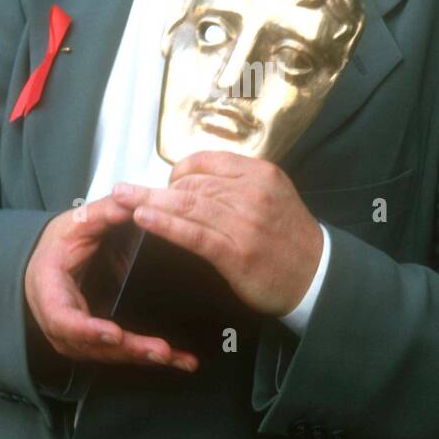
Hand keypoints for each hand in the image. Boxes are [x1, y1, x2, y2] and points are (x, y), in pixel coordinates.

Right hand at [23, 195, 198, 376]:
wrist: (51, 262)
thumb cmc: (60, 244)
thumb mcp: (76, 223)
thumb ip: (101, 213)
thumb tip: (130, 202)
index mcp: (49, 291)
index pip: (64, 319)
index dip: (88, 330)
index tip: (113, 333)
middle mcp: (62, 323)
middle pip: (93, 345)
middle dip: (129, 349)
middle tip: (161, 351)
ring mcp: (79, 338)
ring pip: (112, 354)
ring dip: (145, 357)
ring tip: (178, 357)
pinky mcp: (99, 342)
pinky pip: (124, 352)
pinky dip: (153, 356)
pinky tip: (182, 360)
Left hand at [111, 152, 322, 315]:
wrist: (317, 276)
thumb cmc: (289, 238)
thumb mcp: (273, 196)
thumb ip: (238, 184)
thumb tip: (193, 182)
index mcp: (260, 173)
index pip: (205, 161)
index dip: (177, 172)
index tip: (165, 184)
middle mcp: (252, 192)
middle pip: (192, 183)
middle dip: (157, 190)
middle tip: (127, 195)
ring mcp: (244, 222)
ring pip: (187, 205)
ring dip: (148, 201)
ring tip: (120, 199)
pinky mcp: (235, 252)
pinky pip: (193, 233)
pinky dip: (164, 224)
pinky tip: (142, 218)